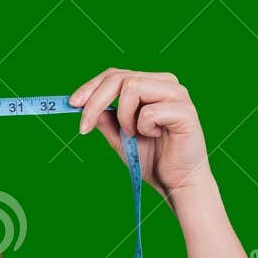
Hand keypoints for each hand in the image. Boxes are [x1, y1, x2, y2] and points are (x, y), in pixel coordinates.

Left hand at [68, 69, 214, 205]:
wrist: (177, 183)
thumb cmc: (152, 159)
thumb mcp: (120, 137)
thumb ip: (105, 120)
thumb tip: (83, 104)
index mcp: (151, 85)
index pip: (115, 75)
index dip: (90, 87)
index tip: (72, 104)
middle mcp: (165, 84)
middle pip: (120, 78)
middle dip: (96, 102)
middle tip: (85, 127)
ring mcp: (177, 95)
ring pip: (133, 88)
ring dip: (124, 117)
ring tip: (135, 134)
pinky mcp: (185, 111)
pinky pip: (149, 112)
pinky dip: (144, 128)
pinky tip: (156, 136)